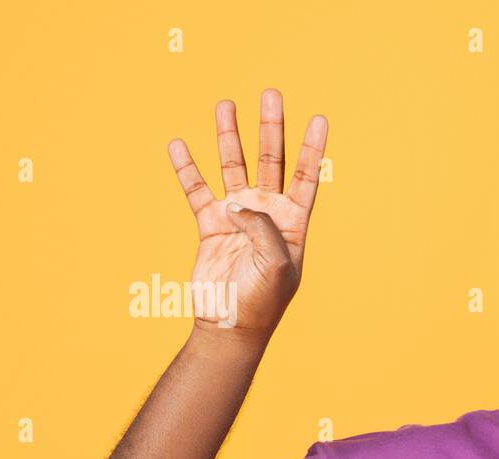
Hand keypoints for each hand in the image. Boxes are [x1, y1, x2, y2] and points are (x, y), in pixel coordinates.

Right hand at [167, 89, 327, 342]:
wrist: (230, 325)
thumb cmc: (262, 300)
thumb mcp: (277, 265)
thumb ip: (264, 229)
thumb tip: (239, 202)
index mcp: (293, 223)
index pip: (307, 177)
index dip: (313, 149)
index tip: (320, 119)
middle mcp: (267, 213)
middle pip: (270, 161)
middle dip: (271, 128)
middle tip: (271, 94)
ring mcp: (238, 217)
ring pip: (233, 168)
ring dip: (229, 137)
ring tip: (225, 104)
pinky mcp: (210, 225)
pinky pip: (197, 191)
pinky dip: (187, 169)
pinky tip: (179, 145)